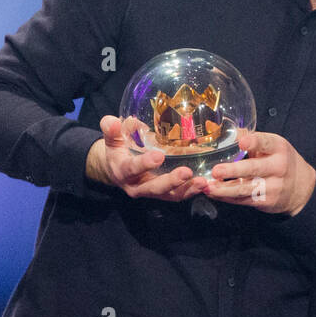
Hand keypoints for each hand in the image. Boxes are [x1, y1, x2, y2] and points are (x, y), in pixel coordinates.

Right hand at [88, 115, 206, 202]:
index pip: (133, 169)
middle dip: (171, 182)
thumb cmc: (117, 150)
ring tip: (202, 182)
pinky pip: (178, 195)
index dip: (145, 164)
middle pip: (154, 188)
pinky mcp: (164, 193)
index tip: (159, 156)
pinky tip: (205, 183)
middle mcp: (137, 186)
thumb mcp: (111, 139)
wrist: (117, 169)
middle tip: (186, 172)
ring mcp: (152, 192)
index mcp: (123, 171)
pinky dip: (192, 191)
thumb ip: (111, 130)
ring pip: (169, 195)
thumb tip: (112, 121)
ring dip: (186, 189)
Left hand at [203, 130, 315, 215]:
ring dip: (224, 189)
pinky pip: (243, 200)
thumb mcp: (272, 146)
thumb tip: (224, 130)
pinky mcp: (266, 201)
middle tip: (216, 171)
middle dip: (234, 170)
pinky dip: (226, 198)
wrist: (301, 187)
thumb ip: (252, 139)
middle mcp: (278, 167)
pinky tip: (214, 193)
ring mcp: (273, 186)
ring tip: (208, 187)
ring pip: (246, 188)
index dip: (254, 142)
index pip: (266, 143)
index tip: (242, 142)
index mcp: (278, 148)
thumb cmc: (280, 160)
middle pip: (254, 168)